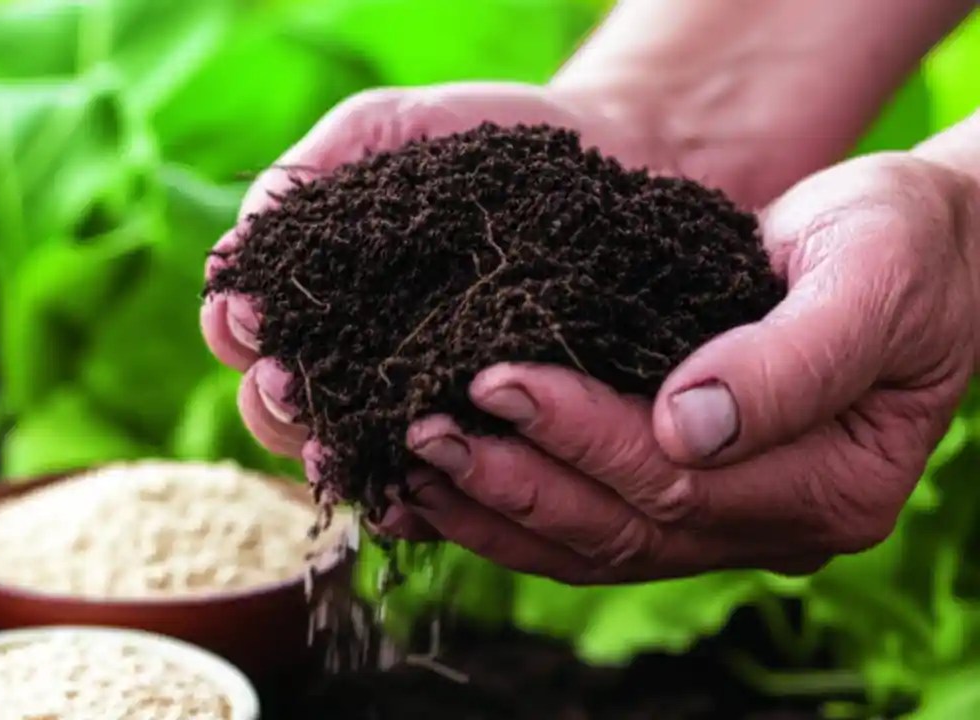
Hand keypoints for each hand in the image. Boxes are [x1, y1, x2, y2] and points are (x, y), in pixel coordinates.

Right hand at [201, 81, 712, 538]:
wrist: (600, 162)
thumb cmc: (480, 143)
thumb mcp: (389, 130)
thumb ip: (315, 168)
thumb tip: (239, 243)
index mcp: (315, 297)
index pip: (246, 332)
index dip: (237, 328)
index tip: (250, 315)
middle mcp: (351, 361)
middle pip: (278, 409)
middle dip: (273, 400)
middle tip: (287, 383)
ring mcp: (412, 406)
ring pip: (346, 455)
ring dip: (330, 455)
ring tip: (335, 447)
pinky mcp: (479, 441)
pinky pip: (431, 492)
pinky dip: (409, 503)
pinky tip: (403, 499)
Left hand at [400, 153, 979, 581]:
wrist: (910, 246)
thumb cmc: (899, 247)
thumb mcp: (872, 277)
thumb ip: (798, 357)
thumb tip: (688, 426)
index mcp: (827, 485)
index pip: (680, 481)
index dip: (583, 434)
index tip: (497, 379)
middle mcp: (770, 524)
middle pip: (620, 528)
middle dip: (515, 479)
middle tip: (424, 429)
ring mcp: (721, 522)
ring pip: (588, 544)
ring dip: (492, 508)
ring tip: (406, 465)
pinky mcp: (675, 496)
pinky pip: (580, 524)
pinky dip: (503, 510)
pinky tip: (434, 487)